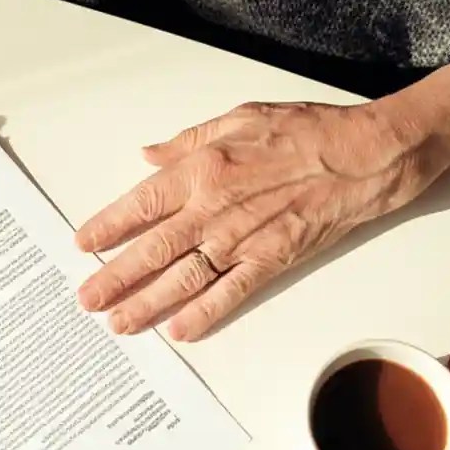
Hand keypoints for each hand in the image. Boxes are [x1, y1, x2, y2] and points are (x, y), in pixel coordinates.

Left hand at [74, 58, 449, 339]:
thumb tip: (149, 156)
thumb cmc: (305, 130)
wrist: (365, 155)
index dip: (108, 227)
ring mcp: (242, 240)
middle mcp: (213, 209)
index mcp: (200, 170)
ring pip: (183, 279)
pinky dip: (204, 314)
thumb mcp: (238, 118)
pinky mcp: (272, 260)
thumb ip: (188, 141)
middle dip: (114, 279)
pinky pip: (231, 293)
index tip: (84, 245)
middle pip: (152, 251)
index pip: (140, 204)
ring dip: (147, 304)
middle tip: (86, 301)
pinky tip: (179, 332)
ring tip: (118, 324)